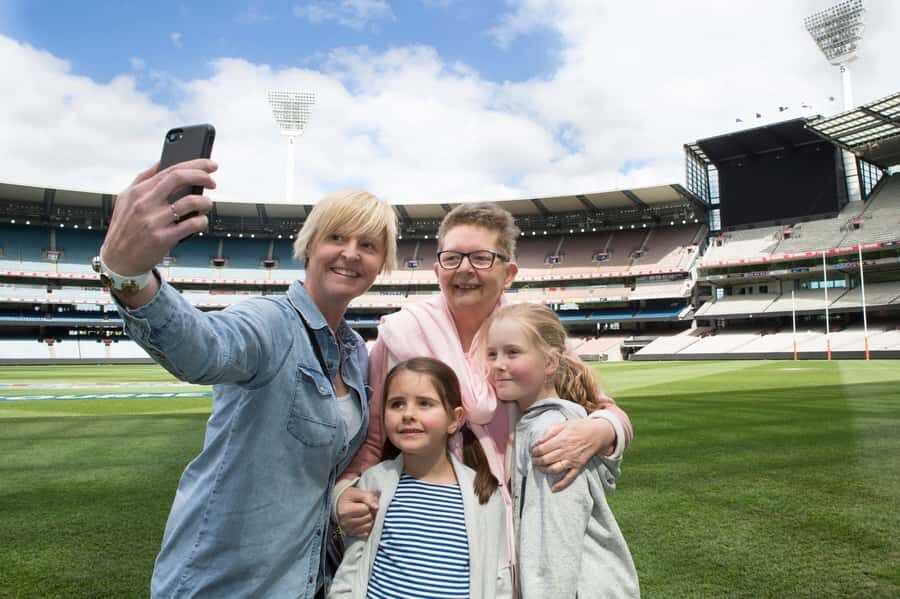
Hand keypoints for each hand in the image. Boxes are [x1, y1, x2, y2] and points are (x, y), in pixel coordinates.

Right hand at [102, 159, 216, 275]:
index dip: (195, 164)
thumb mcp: (125, 200)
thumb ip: (142, 180)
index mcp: (138, 191)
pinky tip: (201, 221)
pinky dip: (202, 221)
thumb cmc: (125, 228)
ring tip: (206, 204)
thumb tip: (162, 162)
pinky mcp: (163, 238)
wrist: (118, 260)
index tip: (210, 165)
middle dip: (203, 176)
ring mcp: (154, 221)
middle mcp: (145, 203)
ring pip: (191, 202)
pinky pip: (192, 224)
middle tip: (213, 182)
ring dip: (205, 202)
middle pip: (180, 178)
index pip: (170, 170)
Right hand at [337, 487, 379, 537]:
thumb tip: (377, 507)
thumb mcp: (357, 493)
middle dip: (370, 512)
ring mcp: (348, 530)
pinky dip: (366, 527)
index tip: (365, 502)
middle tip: (366, 508)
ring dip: (370, 519)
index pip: (366, 509)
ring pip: (368, 526)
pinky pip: (366, 533)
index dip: (369, 504)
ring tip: (364, 514)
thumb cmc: (349, 497)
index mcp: (345, 510)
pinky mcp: (351, 534)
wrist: (339, 505)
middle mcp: (345, 522)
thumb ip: (368, 497)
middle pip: (368, 518)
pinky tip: (363, 521)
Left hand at [531, 417, 614, 491]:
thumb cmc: (579, 427)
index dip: (534, 451)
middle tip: (533, 460)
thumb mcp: (563, 424)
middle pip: (546, 460)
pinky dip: (561, 485)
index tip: (533, 451)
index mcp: (561, 440)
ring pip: (554, 469)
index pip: (542, 449)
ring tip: (539, 467)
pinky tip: (553, 489)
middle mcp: (566, 452)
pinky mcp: (578, 467)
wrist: (597, 434)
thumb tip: (539, 441)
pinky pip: (569, 478)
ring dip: (544, 470)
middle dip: (536, 461)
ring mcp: (572, 461)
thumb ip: (550, 431)